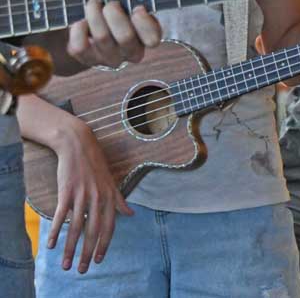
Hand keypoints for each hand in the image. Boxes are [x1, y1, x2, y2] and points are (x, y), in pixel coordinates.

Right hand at [49, 119, 132, 272]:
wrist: (79, 145)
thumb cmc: (95, 164)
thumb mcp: (112, 182)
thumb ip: (119, 200)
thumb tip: (131, 214)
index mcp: (110, 196)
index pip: (109, 226)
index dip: (104, 244)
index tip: (98, 260)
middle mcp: (98, 197)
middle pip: (93, 231)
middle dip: (88, 252)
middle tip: (82, 269)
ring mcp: (82, 194)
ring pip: (76, 227)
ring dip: (71, 248)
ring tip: (66, 263)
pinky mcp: (67, 190)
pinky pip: (61, 215)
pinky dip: (55, 232)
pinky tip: (52, 245)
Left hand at [66, 0, 160, 67]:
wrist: (87, 24)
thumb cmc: (113, 3)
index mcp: (146, 35)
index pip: (154, 39)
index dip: (145, 24)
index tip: (137, 7)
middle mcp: (130, 51)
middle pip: (125, 37)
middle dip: (112, 14)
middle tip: (105, 1)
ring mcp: (108, 58)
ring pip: (102, 40)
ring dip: (93, 16)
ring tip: (91, 3)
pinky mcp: (86, 59)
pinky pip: (80, 47)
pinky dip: (77, 29)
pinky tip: (78, 21)